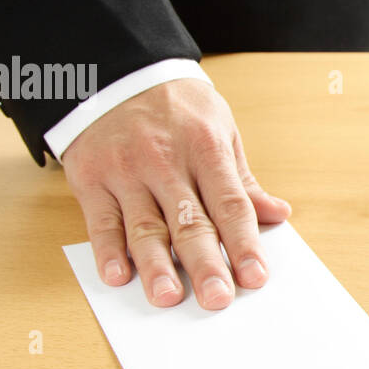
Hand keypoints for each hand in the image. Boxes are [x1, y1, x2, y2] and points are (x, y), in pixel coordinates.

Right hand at [61, 78, 290, 310]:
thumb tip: (277, 214)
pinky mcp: (92, 179)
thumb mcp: (219, 128)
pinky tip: (118, 276)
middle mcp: (165, 160)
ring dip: (156, 266)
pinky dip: (108, 251)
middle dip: (205, 263)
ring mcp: (125, 170)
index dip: (244, 243)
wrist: (115, 70)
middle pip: (189, 222)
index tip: (255, 277)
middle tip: (217, 299)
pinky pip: (101, 221)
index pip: (230, 204)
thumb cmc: (177, 106)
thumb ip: (242, 180)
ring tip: (168, 297)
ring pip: (144, 227)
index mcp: (205, 147)